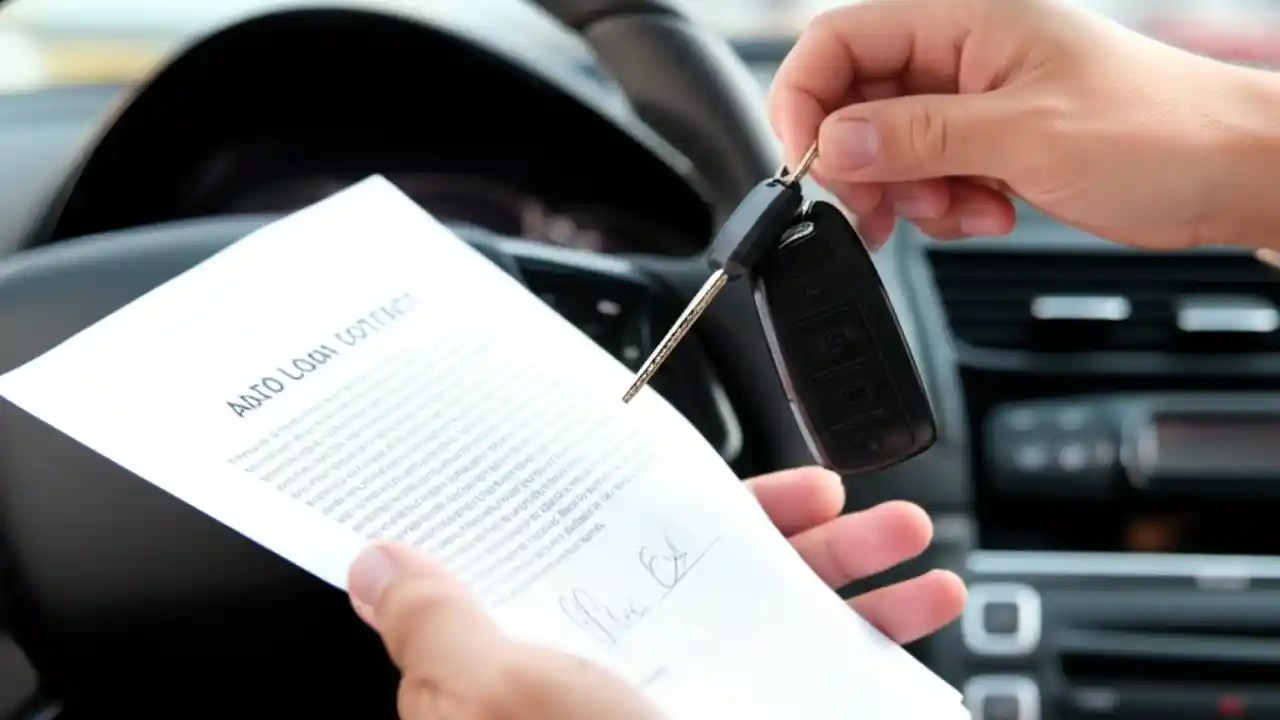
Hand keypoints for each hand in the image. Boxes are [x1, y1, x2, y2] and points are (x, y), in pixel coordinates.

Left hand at [346, 467, 962, 718]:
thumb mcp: (503, 700)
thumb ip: (437, 628)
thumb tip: (375, 568)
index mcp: (539, 678)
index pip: (576, 558)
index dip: (619, 503)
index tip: (671, 459)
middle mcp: (616, 695)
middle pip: (690, 571)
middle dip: (772, 524)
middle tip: (824, 493)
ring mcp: (694, 714)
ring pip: (772, 611)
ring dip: (847, 566)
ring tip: (902, 536)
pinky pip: (823, 665)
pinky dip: (878, 633)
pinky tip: (922, 607)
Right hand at [769, 0, 1279, 250]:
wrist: (1228, 171)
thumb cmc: (1161, 128)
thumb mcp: (1025, 134)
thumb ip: (919, 136)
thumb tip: (834, 143)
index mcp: (963, 16)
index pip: (839, 41)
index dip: (807, 103)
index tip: (810, 165)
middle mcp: (959, 51)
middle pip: (855, 101)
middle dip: (862, 165)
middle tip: (880, 210)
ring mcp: (972, 99)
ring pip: (887, 148)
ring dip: (910, 194)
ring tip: (963, 209)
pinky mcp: (986, 141)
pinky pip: (926, 176)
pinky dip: (943, 206)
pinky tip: (989, 210)